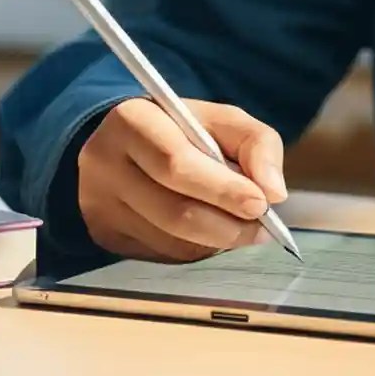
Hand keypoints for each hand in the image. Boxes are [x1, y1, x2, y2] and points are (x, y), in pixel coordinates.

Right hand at [77, 98, 287, 261]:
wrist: (125, 143)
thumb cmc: (182, 130)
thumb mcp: (221, 120)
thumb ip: (256, 144)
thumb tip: (274, 191)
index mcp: (132, 121)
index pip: (176, 162)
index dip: (223, 189)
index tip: (261, 203)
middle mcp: (104, 164)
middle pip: (174, 211)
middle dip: (228, 225)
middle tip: (262, 228)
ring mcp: (99, 205)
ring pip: (172, 240)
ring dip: (217, 241)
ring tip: (241, 227)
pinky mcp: (105, 235)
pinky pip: (163, 255)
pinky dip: (197, 249)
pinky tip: (209, 232)